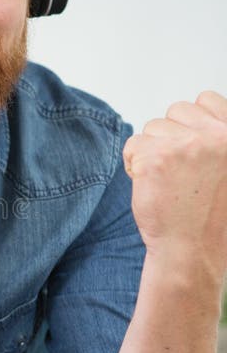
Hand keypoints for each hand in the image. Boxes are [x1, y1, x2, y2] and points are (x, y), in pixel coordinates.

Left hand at [123, 91, 226, 278]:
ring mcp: (187, 144)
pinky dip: (136, 165)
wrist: (194, 253)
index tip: (192, 152)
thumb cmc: (213, 218)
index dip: (193, 124)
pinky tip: (153, 187)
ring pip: (153, 127)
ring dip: (154, 151)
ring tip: (170, 183)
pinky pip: (133, 145)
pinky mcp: (156, 157)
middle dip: (172, 137)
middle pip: (177, 111)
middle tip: (181, 173)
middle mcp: (218, 136)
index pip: (206, 99)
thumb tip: (197, 108)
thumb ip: (219, 140)